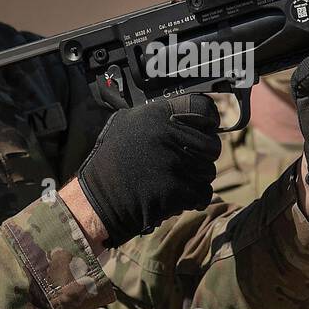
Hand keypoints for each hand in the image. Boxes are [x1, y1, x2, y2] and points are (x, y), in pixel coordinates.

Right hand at [74, 94, 221, 247]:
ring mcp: (174, 162)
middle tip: (187, 164)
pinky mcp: (178, 188)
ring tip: (175, 182)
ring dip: (196, 179)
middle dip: (203, 156)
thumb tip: (185, 113)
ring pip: (208, 170)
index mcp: (156, 114)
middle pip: (211, 143)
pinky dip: (195, 198)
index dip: (209, 119)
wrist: (96, 201)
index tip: (207, 128)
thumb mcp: (124, 124)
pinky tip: (179, 197)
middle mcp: (168, 134)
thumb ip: (155, 115)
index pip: (202, 107)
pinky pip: (203, 192)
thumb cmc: (109, 163)